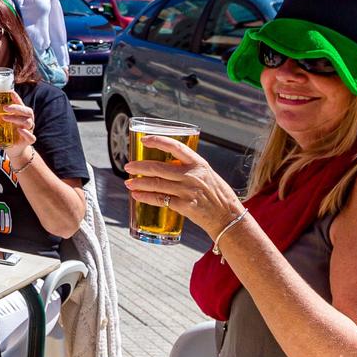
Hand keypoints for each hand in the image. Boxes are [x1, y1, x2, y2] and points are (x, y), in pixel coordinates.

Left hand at [0, 95, 36, 164]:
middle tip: (5, 107)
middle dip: (16, 108)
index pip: (21, 104)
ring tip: (4, 118)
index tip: (10, 92)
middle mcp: (28, 121)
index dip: (17, 98)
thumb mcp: (3, 123)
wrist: (14, 149)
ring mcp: (29, 131)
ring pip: (28, 122)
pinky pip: (31, 137)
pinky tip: (20, 130)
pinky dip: (26, 133)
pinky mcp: (29, 141)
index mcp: (22, 115)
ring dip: (16, 119)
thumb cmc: (8, 133)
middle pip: (27, 112)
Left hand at [123, 136, 242, 235]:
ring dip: (139, 183)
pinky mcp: (185, 206)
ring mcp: (188, 191)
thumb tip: (168, 165)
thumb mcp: (207, 174)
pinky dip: (146, 197)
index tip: (143, 140)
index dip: (157, 141)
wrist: (228, 216)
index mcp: (199, 163)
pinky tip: (137, 196)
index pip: (175, 147)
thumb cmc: (218, 195)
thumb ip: (189, 169)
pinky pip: (160, 200)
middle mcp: (192, 175)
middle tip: (128, 166)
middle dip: (139, 166)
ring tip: (128, 183)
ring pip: (157, 184)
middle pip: (159, 168)